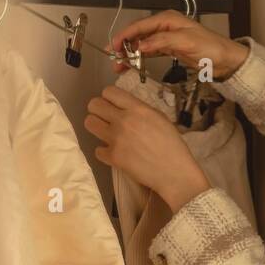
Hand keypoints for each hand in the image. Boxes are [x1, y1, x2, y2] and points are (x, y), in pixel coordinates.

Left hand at [84, 84, 211, 211]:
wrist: (174, 172)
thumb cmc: (172, 145)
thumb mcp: (160, 118)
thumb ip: (140, 110)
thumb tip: (124, 107)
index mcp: (138, 109)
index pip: (109, 92)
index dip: (109, 98)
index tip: (113, 105)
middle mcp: (123, 121)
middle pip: (94, 105)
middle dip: (98, 110)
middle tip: (106, 118)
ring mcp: (116, 139)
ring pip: (89, 123)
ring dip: (97, 127)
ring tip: (107, 134)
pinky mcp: (112, 157)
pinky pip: (97, 149)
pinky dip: (105, 152)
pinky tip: (116, 153)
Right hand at [110, 10, 248, 79]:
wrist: (225, 59)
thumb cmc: (210, 47)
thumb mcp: (185, 42)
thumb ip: (161, 42)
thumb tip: (140, 46)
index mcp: (167, 19)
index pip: (139, 25)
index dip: (124, 36)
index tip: (112, 46)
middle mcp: (164, 26)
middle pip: (138, 34)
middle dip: (124, 46)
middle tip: (113, 59)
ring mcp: (166, 38)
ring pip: (142, 44)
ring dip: (130, 54)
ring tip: (119, 65)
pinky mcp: (169, 49)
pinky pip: (150, 51)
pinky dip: (140, 57)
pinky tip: (133, 64)